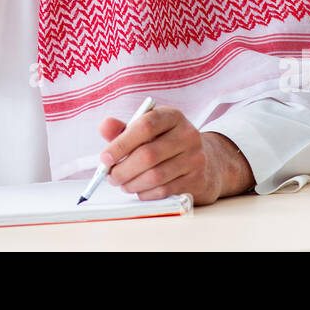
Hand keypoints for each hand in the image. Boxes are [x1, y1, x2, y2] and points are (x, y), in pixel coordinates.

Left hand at [98, 105, 249, 206]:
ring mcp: (195, 158)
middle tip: (110, 176)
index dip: (121, 143)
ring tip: (122, 183)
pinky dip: (145, 193)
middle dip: (123, 169)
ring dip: (132, 184)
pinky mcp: (197, 180)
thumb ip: (123, 129)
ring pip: (155, 176)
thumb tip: (104, 126)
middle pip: (148, 155)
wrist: (205, 160)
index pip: (145, 126)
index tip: (105, 158)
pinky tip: (139, 190)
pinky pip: (164, 191)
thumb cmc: (165, 142)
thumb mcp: (147, 130)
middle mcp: (188, 134)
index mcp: (172, 116)